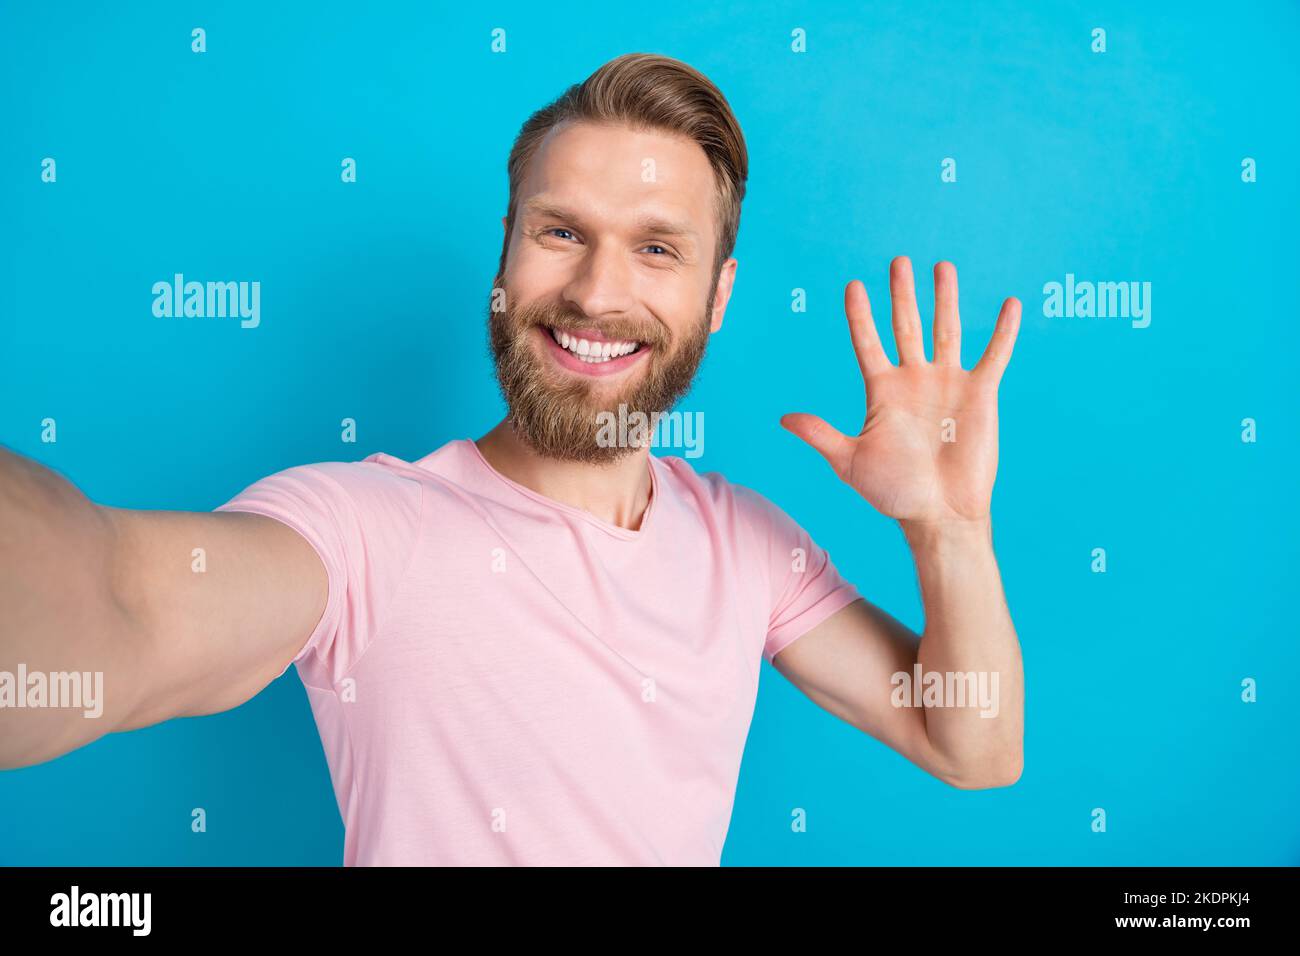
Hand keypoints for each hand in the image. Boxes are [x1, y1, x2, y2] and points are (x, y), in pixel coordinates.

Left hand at [781, 257, 1020, 528]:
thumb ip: (821, 435)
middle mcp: (914, 380)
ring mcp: (948, 384)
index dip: (860, 315)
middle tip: (898, 262)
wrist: (939, 514)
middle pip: (906, 326)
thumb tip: (783, 419)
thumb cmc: (894, 493)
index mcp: (882, 392)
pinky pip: (994, 355)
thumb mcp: (851, 461)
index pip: (867, 343)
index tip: (853, 286)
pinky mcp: (981, 394)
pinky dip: (1003, 331)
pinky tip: (1009, 304)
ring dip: (945, 299)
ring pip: (946, 330)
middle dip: (902, 294)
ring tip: (942, 267)